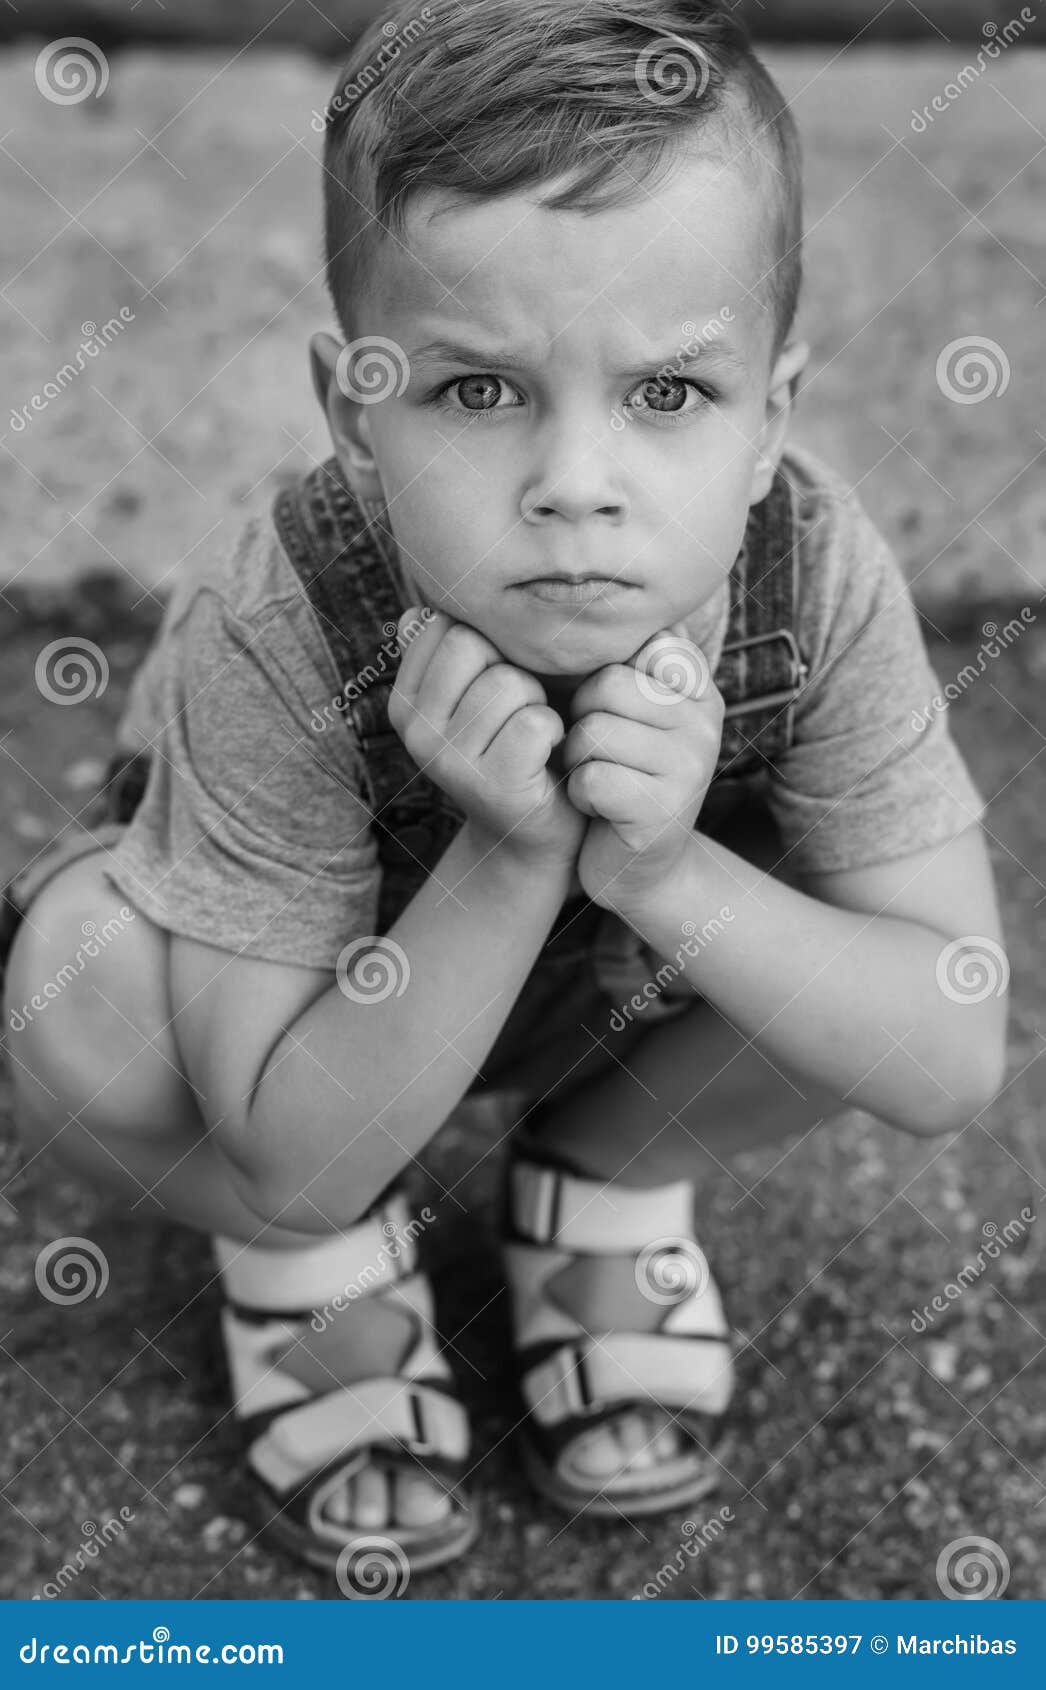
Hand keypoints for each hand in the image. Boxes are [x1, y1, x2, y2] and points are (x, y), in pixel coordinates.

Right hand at [388, 607, 584, 868]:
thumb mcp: (471, 700)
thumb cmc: (509, 750)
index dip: (485, 642)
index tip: (493, 680)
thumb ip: (445, 656)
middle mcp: (416, 733)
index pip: (443, 625)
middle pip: (470, 644)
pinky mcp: (493, 785)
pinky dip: (554, 731)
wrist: (528, 836)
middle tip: (518, 707)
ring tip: (533, 732)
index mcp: (404, 703)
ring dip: (536, 701)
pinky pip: (534, 721)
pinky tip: (548, 752)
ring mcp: (450, 762)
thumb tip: (414, 614)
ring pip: (508, 682)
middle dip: (510, 666)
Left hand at [563, 626, 723, 908]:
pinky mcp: (664, 811)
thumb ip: (623, 658)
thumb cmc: (620, 776)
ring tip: (599, 779)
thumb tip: (581, 590)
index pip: (639, 642)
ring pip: (593, 731)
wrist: (638, 869)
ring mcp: (691, 766)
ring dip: (577, 761)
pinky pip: (592, 778)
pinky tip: (601, 810)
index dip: (600, 678)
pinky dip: (581, 796)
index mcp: (699, 687)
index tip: (609, 713)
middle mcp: (705, 721)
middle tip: (598, 755)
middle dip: (581, 722)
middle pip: (605, 685)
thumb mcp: (628, 711)